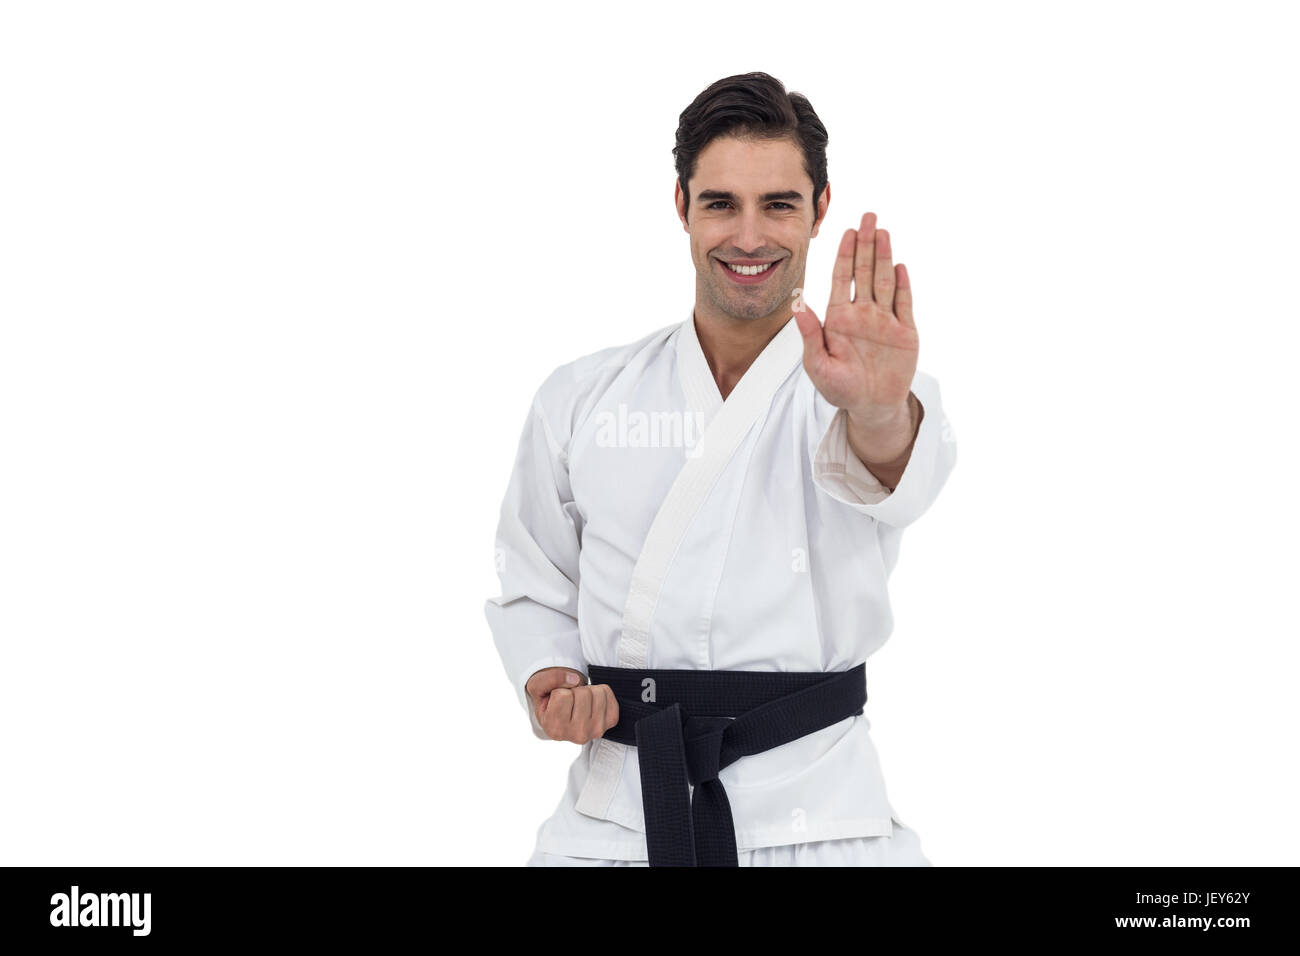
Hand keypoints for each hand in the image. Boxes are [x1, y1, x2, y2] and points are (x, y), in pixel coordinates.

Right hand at [526, 667, 619, 743]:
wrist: (564, 714)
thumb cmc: (549, 702)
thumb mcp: (537, 687)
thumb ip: (549, 679)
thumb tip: (575, 679)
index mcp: (555, 729)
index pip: (562, 695)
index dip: (559, 691)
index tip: (557, 700)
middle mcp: (577, 734)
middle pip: (582, 693)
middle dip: (575, 690)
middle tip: (570, 700)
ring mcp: (596, 730)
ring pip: (597, 692)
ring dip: (587, 690)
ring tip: (580, 701)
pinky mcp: (610, 721)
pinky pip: (608, 692)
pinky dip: (600, 691)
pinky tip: (591, 702)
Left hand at [793, 212, 918, 421]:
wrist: (871, 407)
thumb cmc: (840, 389)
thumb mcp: (817, 365)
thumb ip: (809, 335)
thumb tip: (797, 305)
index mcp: (840, 318)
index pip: (842, 278)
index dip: (845, 254)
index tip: (847, 231)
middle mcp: (863, 313)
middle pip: (864, 271)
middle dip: (866, 243)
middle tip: (868, 216)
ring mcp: (885, 321)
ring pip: (884, 280)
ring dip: (883, 256)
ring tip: (882, 231)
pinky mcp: (905, 333)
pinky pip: (904, 303)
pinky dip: (902, 285)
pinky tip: (899, 266)